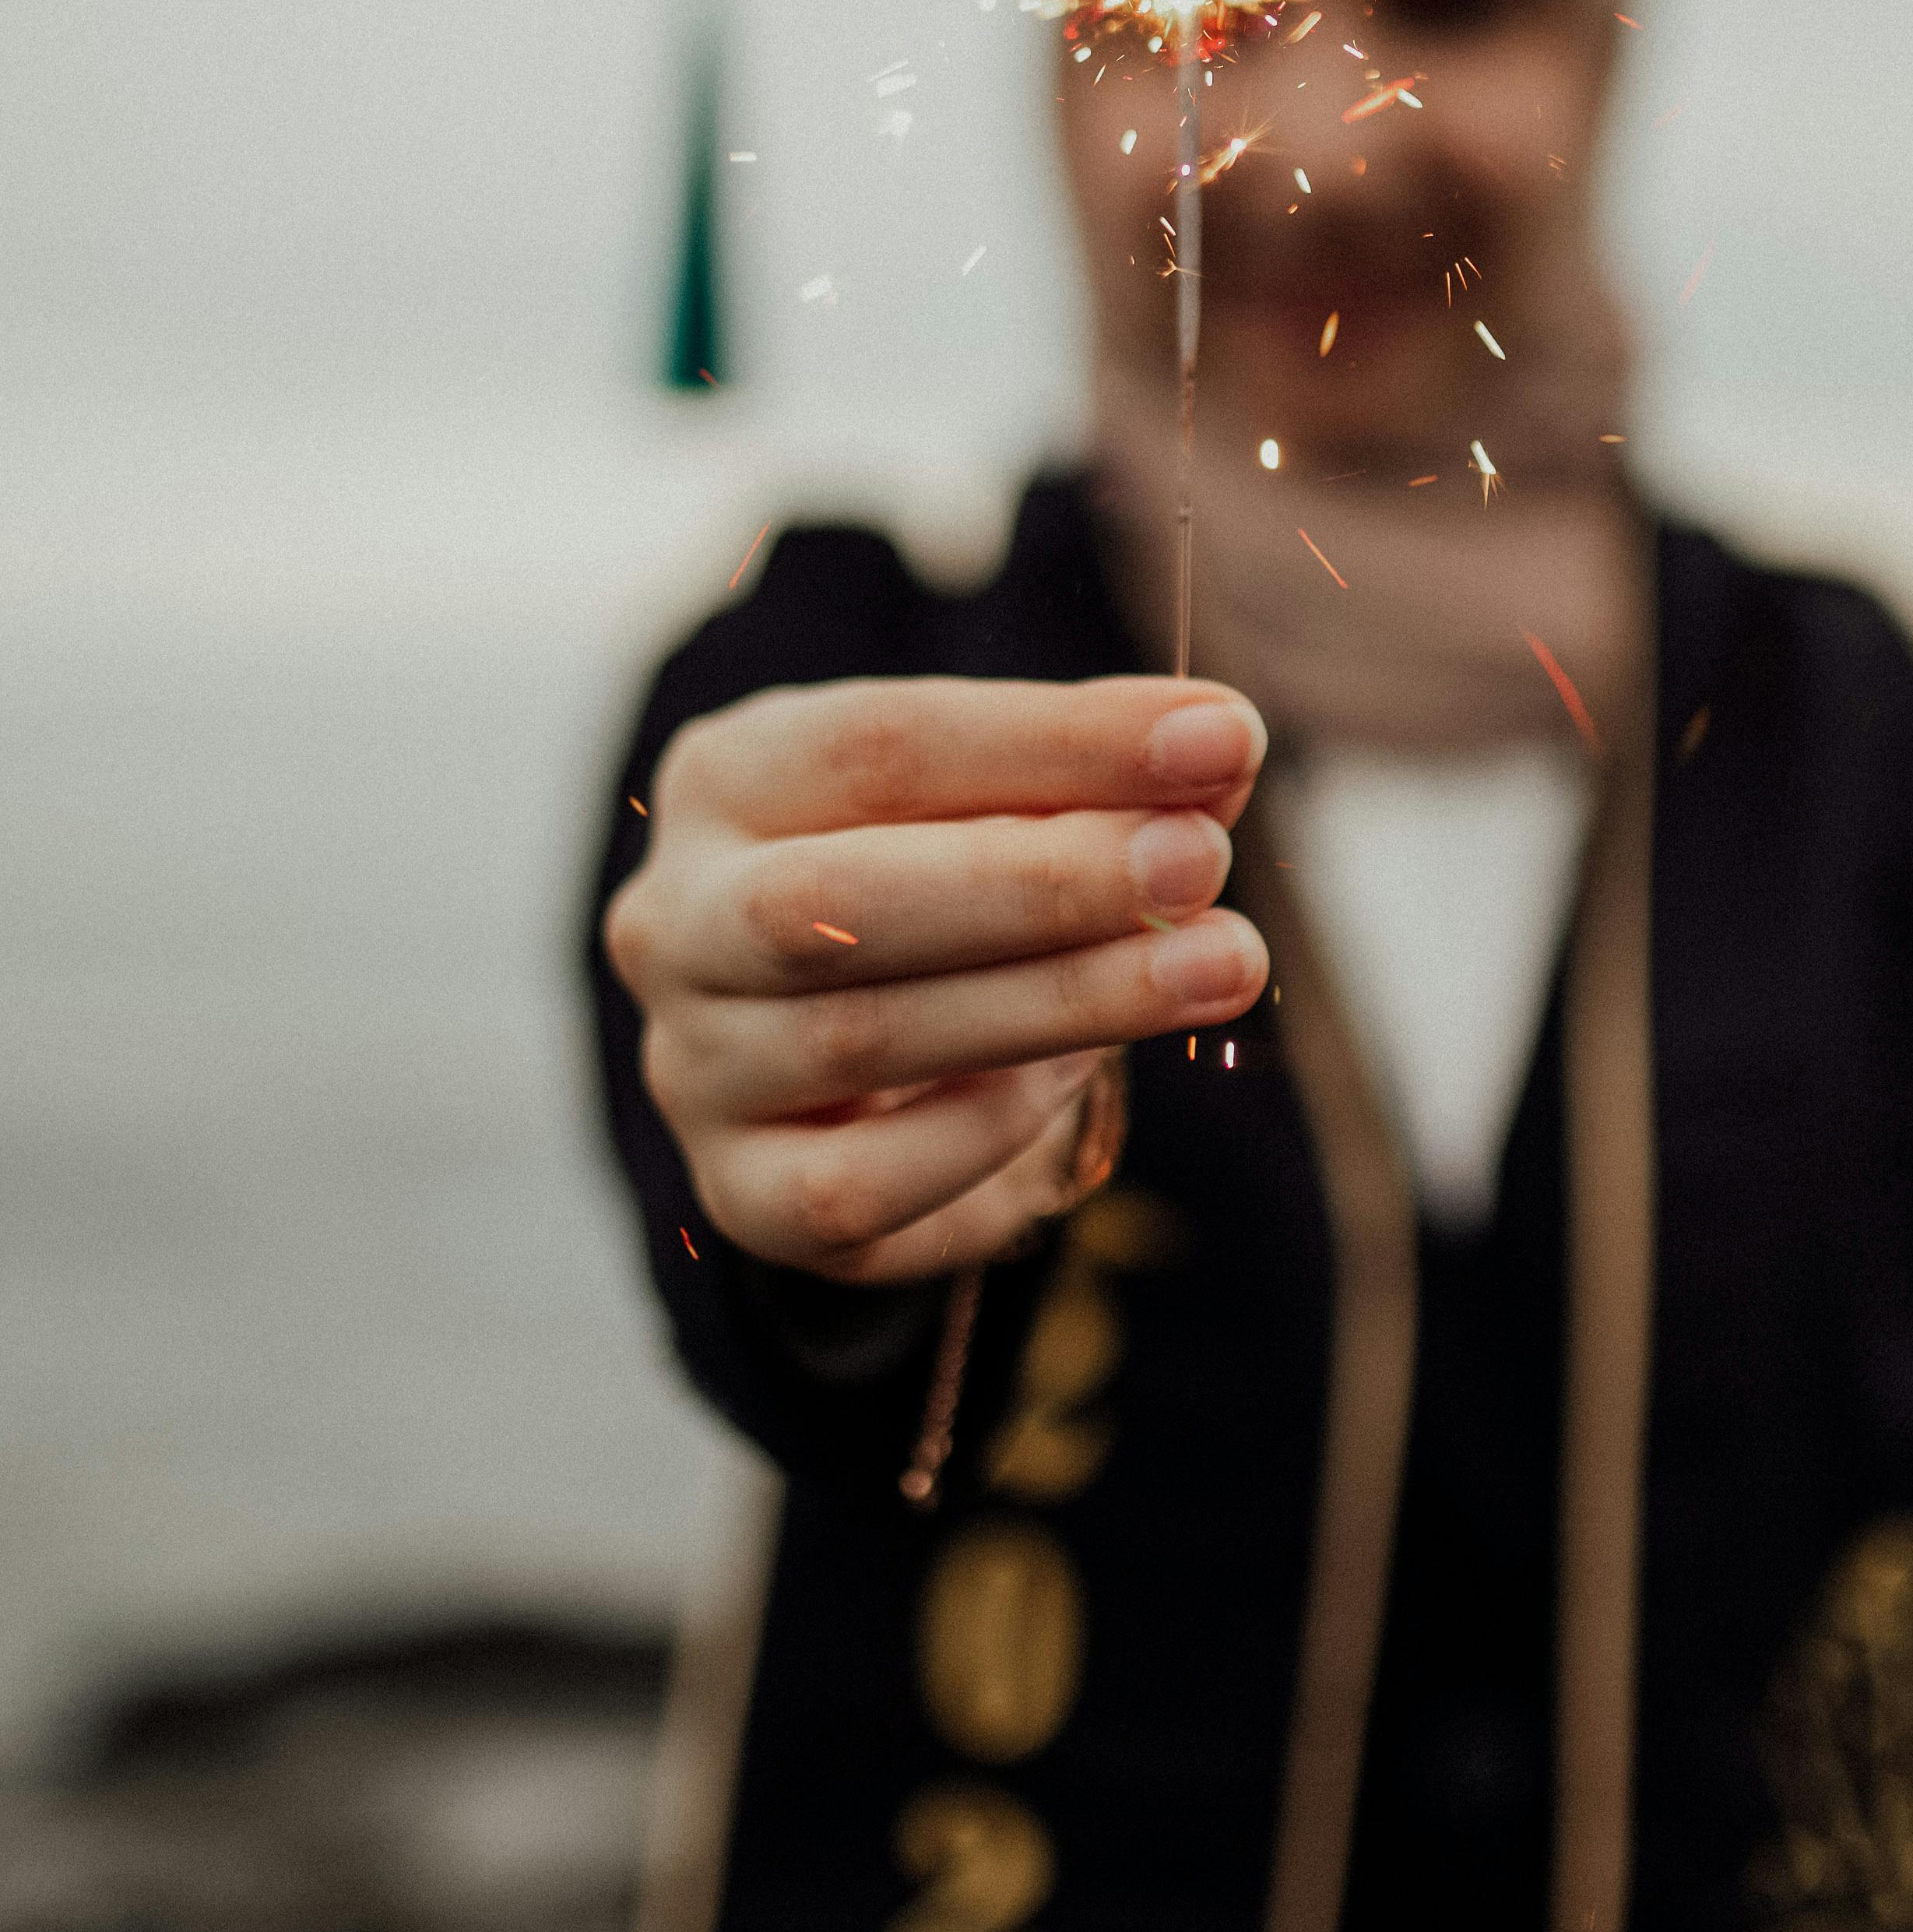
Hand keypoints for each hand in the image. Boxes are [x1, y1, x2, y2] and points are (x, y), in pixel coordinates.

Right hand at [605, 675, 1267, 1285]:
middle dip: (1042, 881)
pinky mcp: (742, 1195)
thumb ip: (1104, 775)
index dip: (1058, 741)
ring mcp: (692, 1066)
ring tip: (1216, 964)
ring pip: (863, 1040)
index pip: (882, 741)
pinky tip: (1082, 1078)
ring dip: (1064, 1001)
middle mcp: (674, 918)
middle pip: (836, 899)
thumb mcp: (1002, 798)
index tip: (1220, 735)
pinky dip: (990, 1131)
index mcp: (729, 777)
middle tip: (1202, 863)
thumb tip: (1218, 749)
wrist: (843, 1048)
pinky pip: (862, 1186)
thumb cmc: (940, 876)